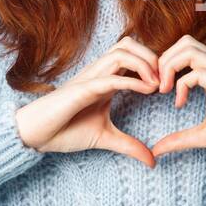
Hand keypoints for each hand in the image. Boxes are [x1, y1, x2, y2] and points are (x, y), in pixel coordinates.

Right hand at [14, 35, 160, 166]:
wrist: (36, 135)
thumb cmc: (65, 131)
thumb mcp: (105, 138)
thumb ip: (129, 145)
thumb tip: (152, 161)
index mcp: (106, 79)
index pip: (133, 56)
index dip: (154, 64)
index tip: (169, 85)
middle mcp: (99, 73)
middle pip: (130, 44)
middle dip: (153, 56)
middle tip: (167, 80)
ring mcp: (91, 78)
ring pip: (121, 51)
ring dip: (145, 63)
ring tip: (158, 84)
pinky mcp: (82, 89)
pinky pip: (110, 77)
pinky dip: (132, 80)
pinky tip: (147, 90)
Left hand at [150, 35, 205, 160]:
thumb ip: (181, 139)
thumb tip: (157, 149)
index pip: (185, 50)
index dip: (166, 65)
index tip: (159, 90)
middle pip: (184, 41)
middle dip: (163, 60)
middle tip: (158, 87)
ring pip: (188, 48)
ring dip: (169, 66)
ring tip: (164, 91)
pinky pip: (197, 72)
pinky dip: (181, 85)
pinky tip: (180, 103)